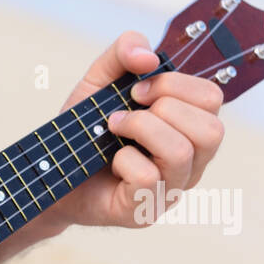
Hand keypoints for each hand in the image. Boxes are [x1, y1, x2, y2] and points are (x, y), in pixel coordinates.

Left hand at [54, 29, 224, 229]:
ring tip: (114, 128)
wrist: (51, 169)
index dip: (175, 84)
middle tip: (128, 109)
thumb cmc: (86, 127)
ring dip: (141, 129)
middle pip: (212, 129)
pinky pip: (149, 178)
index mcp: (188, 127)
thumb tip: (149, 56)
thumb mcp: (100, 79)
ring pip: (181, 152)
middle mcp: (191, 161)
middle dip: (163, 107)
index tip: (137, 88)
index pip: (212, 98)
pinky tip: (112, 161)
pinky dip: (124, 160)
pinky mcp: (145, 211)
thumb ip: (124, 52)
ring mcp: (171, 190)